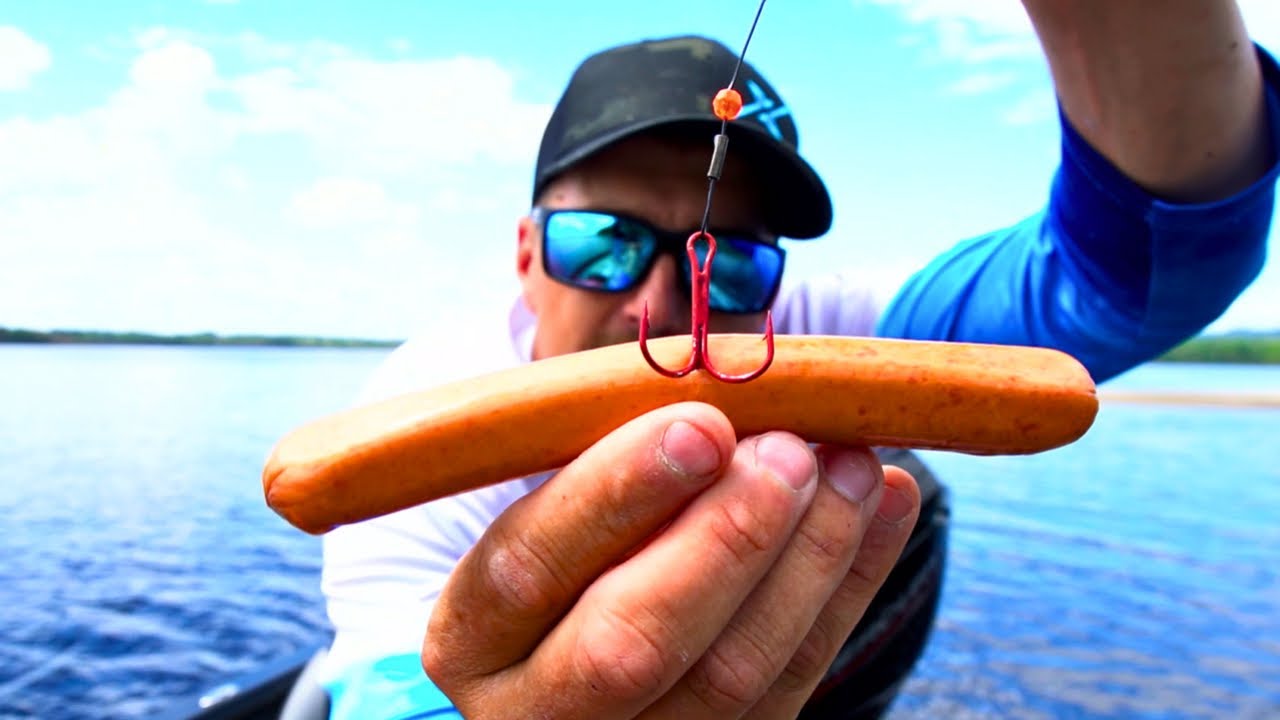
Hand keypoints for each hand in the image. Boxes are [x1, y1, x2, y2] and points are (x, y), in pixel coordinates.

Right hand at [422, 401, 920, 718]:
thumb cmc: (568, 548)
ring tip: (852, 465)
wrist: (578, 655)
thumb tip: (727, 410)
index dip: (618, 492)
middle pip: (631, 646)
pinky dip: (845, 590)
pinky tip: (881, 508)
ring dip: (808, 559)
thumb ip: (612, 466)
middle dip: (727, 539)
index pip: (530, 566)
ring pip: (731, 678)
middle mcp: (534, 711)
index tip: (702, 425)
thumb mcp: (553, 505)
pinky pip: (793, 685)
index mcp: (472, 636)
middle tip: (791, 452)